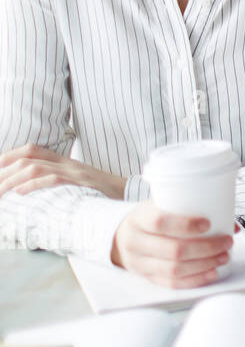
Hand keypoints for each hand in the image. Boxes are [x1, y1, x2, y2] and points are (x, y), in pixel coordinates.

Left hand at [0, 144, 126, 199]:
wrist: (129, 196)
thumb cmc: (102, 194)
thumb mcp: (79, 183)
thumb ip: (58, 183)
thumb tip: (32, 193)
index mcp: (65, 162)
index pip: (32, 150)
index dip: (9, 156)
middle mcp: (67, 164)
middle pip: (28, 159)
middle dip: (4, 173)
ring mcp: (74, 173)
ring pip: (35, 168)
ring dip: (12, 180)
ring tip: (0, 193)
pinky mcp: (82, 184)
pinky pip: (53, 179)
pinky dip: (33, 185)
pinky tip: (20, 193)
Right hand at [110, 203, 235, 288]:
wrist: (122, 237)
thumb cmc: (150, 218)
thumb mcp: (162, 206)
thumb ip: (191, 210)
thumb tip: (230, 223)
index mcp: (138, 219)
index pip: (160, 222)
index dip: (185, 225)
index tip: (208, 224)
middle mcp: (135, 242)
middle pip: (172, 250)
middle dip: (206, 248)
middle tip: (226, 242)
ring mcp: (140, 263)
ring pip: (174, 269)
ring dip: (204, 264)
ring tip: (223, 256)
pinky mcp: (147, 278)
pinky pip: (172, 283)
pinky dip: (195, 279)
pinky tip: (211, 272)